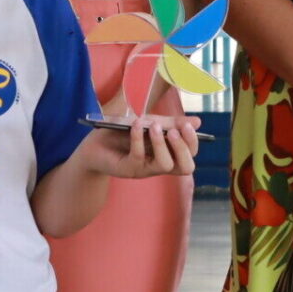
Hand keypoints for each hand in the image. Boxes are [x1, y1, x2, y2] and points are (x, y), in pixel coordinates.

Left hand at [83, 114, 201, 178]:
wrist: (94, 144)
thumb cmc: (124, 134)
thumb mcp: (149, 123)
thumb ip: (171, 123)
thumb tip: (198, 122)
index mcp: (168, 154)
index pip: (190, 155)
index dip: (192, 142)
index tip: (187, 125)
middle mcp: (160, 165)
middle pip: (186, 167)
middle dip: (183, 148)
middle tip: (173, 131)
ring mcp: (145, 169)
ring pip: (165, 165)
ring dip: (161, 144)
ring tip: (153, 126)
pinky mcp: (128, 169)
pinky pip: (138, 157)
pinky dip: (138, 138)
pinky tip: (135, 124)